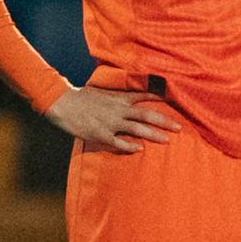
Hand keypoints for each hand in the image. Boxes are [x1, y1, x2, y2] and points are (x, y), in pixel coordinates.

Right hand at [44, 84, 173, 154]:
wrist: (61, 102)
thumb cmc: (80, 97)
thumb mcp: (102, 92)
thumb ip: (116, 97)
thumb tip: (127, 99)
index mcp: (119, 98)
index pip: (144, 97)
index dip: (160, 99)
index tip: (174, 103)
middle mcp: (118, 110)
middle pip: (147, 115)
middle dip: (165, 121)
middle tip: (179, 127)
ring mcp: (111, 122)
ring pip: (138, 129)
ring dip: (154, 135)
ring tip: (167, 140)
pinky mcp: (101, 134)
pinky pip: (119, 142)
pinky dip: (130, 146)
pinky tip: (140, 149)